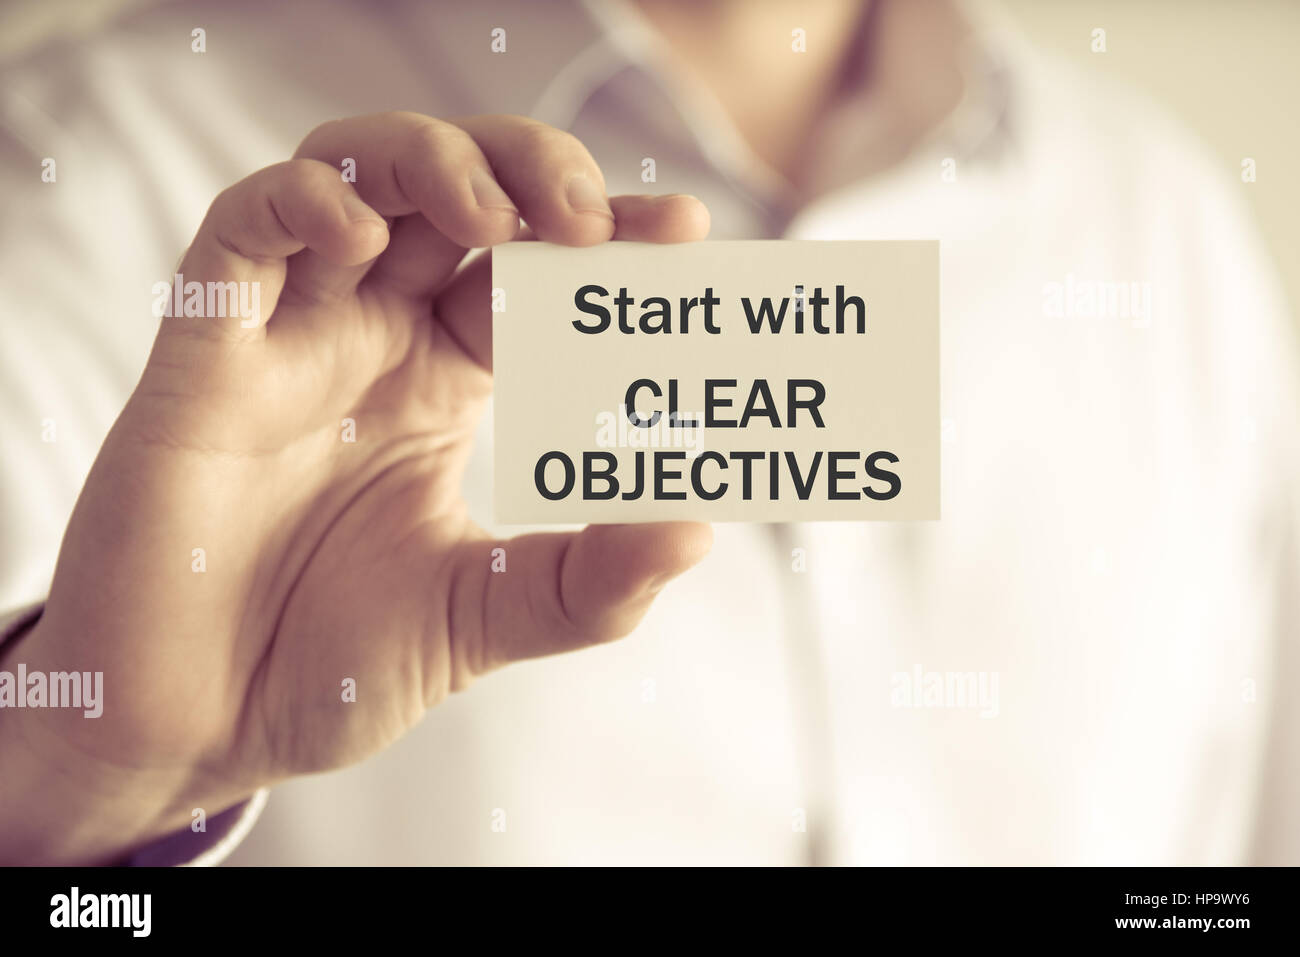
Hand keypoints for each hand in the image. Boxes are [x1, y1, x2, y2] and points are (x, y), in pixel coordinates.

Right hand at [0, 112, 712, 863]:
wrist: (200, 728)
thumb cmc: (332, 666)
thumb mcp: (486, 617)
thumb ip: (591, 582)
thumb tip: (699, 529)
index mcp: (442, 382)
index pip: (531, 269)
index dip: (605, 235)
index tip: (685, 229)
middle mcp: (371, 340)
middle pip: (451, 191)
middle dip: (529, 170)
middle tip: (593, 215)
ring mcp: (287, 338)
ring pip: (350, 174)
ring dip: (430, 162)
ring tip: (497, 216)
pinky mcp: (203, 356)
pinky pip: (240, 234)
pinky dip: (301, 207)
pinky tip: (361, 246)